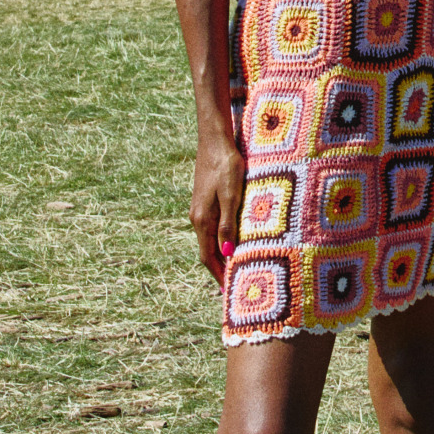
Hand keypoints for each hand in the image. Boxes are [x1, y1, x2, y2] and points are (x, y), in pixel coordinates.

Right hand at [190, 134, 245, 283]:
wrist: (214, 140)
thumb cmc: (226, 165)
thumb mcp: (231, 195)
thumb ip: (228, 225)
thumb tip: (225, 255)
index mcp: (202, 220)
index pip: (207, 257)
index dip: (217, 276)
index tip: (228, 293)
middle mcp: (197, 218)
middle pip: (206, 252)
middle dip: (219, 270)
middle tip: (234, 285)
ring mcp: (200, 209)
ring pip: (209, 240)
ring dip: (220, 256)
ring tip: (236, 268)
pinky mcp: (206, 200)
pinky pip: (212, 228)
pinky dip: (220, 241)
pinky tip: (232, 242)